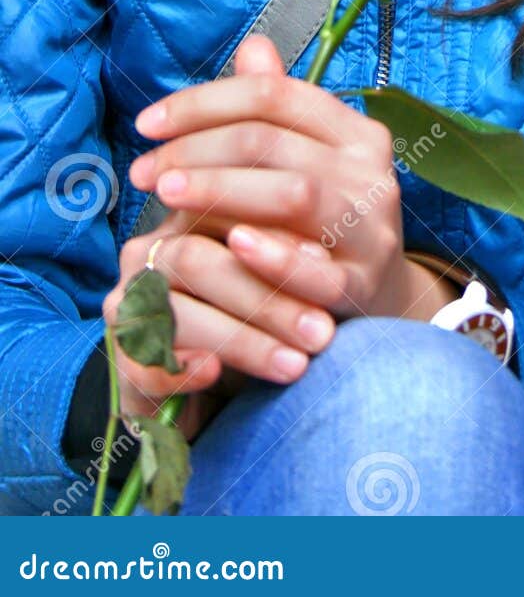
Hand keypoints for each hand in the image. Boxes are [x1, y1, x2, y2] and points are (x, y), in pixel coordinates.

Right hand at [104, 205, 338, 443]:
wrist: (210, 382)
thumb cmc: (256, 315)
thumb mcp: (279, 281)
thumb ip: (289, 258)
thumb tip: (321, 260)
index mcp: (186, 219)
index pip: (222, 213)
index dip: (274, 237)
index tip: (326, 266)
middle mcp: (150, 254)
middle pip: (198, 260)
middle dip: (265, 298)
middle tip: (321, 331)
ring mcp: (129, 307)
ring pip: (178, 312)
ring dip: (241, 340)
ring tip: (295, 364)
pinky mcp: (124, 362)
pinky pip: (144, 364)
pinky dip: (180, 370)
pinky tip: (214, 373)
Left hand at [127, 33, 447, 328]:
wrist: (377, 302)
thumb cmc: (321, 225)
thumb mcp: (306, 162)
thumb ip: (278, 113)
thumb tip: (253, 46)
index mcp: (354, 133)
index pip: (274, 94)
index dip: (204, 101)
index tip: (146, 125)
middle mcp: (369, 172)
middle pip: (273, 140)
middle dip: (196, 150)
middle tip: (146, 172)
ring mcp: (371, 229)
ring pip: (294, 192)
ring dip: (221, 190)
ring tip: (167, 196)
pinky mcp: (361, 285)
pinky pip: (317, 269)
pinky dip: (273, 255)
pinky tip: (230, 245)